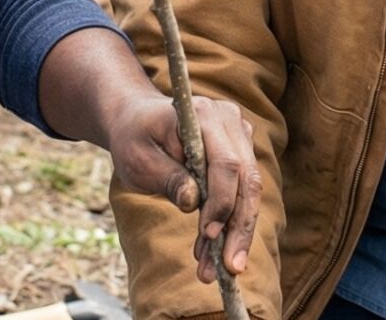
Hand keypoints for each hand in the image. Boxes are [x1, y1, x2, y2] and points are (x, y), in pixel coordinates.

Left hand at [104, 92, 260, 283]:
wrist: (138, 120)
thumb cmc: (135, 138)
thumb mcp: (138, 159)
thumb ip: (166, 177)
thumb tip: (193, 203)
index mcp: (204, 115)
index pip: (226, 164)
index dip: (222, 202)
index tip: (208, 235)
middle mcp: (230, 121)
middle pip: (247, 180)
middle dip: (239, 227)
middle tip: (230, 268)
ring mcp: (239, 136)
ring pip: (250, 191)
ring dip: (236, 233)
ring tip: (215, 270)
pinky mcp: (241, 153)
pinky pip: (242, 193)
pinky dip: (229, 225)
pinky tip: (214, 252)